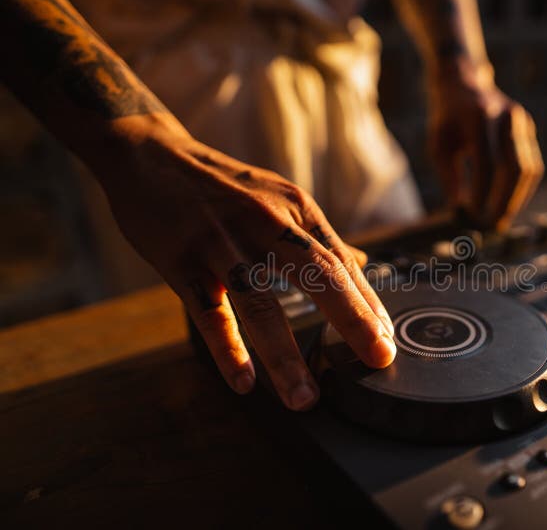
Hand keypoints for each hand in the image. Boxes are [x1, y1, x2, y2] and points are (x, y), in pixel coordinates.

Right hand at [96, 118, 395, 409]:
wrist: (150, 155)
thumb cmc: (222, 185)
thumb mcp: (279, 198)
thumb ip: (318, 236)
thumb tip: (362, 262)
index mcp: (296, 210)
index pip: (341, 263)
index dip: (367, 303)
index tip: (388, 341)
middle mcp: (266, 222)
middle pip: (317, 275)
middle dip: (352, 319)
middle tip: (378, 359)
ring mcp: (222, 241)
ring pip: (260, 302)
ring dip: (284, 354)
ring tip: (305, 398)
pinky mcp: (181, 259)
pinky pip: (208, 310)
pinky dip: (226, 347)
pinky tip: (244, 382)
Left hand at [429, 77, 543, 230]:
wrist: (465, 82)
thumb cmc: (447, 118)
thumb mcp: (439, 145)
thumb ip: (449, 177)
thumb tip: (459, 212)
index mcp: (478, 118)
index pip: (486, 163)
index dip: (483, 193)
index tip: (474, 217)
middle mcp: (505, 117)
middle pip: (514, 167)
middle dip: (505, 201)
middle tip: (493, 225)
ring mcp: (522, 122)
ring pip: (529, 169)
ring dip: (517, 198)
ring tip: (502, 219)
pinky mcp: (529, 129)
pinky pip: (531, 165)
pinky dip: (522, 189)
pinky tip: (509, 204)